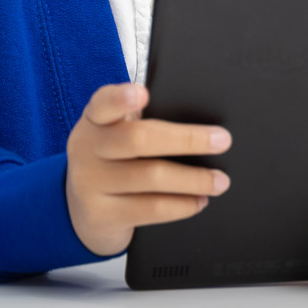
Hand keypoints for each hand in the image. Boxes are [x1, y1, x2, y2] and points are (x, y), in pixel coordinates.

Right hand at [64, 84, 230, 256]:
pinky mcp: (102, 214)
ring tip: (220, 181)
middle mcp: (88, 148)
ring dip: (194, 179)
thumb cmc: (116, 159)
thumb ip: (146, 121)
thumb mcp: (119, 133)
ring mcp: (91, 183)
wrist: (84, 208)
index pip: (103, 102)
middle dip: (187, 139)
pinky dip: (182, 205)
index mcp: (95, 119)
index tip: (143, 93)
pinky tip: (199, 201)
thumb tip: (203, 126)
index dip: (121, 97)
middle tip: (222, 140)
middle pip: (139, 139)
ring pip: (151, 177)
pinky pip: (150, 209)